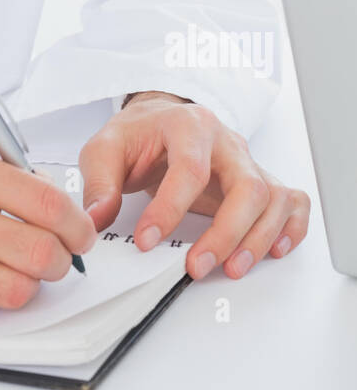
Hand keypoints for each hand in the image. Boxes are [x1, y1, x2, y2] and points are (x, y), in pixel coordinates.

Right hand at [0, 146, 96, 314]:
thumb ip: (2, 177)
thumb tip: (57, 201)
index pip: (44, 200)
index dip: (76, 222)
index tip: (81, 231)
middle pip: (40, 251)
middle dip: (63, 260)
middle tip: (60, 257)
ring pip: (17, 288)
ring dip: (31, 284)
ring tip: (21, 271)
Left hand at [78, 91, 309, 280]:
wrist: (158, 120)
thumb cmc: (137, 135)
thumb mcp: (105, 148)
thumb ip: (99, 183)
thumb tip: (96, 219)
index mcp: (189, 125)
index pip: (190, 168)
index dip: (170, 209)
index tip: (146, 240)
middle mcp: (226, 142)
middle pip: (247, 186)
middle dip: (225, 234)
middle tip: (195, 267)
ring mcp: (247, 161)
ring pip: (272, 198)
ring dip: (257, 239)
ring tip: (231, 269)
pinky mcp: (259, 180)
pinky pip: (292, 200)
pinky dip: (291, 227)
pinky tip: (273, 250)